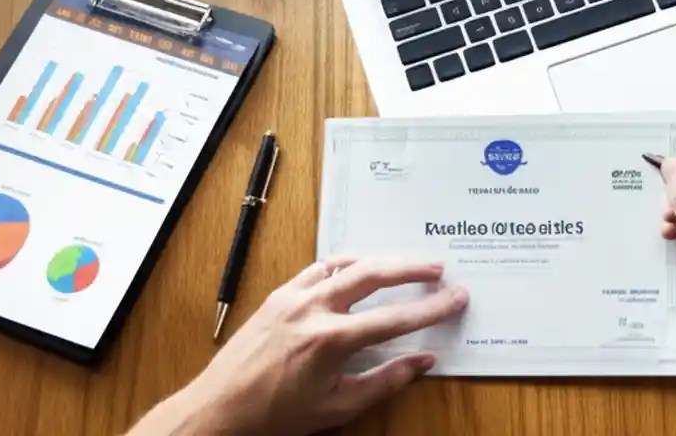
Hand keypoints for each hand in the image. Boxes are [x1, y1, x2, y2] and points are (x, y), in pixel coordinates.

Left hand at [131, 257, 467, 435]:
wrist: (220, 409)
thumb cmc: (276, 415)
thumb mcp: (337, 407)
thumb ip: (385, 381)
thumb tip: (423, 362)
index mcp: (331, 340)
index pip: (395, 318)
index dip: (432, 308)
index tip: (456, 298)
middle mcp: (313, 309)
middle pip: (374, 274)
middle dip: (411, 268)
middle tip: (438, 268)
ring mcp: (293, 297)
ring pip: (345, 263)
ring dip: (378, 261)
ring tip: (403, 264)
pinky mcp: (277, 295)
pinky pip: (318, 269)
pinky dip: (343, 264)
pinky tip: (355, 269)